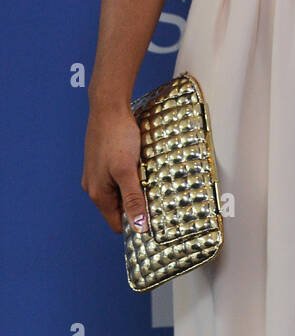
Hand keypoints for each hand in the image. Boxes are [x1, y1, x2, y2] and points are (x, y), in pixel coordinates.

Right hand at [81, 102, 147, 234]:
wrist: (108, 106)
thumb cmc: (117, 137)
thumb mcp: (127, 171)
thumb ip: (133, 199)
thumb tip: (140, 228)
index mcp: (98, 194)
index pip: (117, 223)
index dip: (135, 223)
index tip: (156, 220)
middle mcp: (94, 186)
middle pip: (119, 207)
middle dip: (137, 204)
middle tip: (159, 197)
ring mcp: (97, 172)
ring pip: (120, 190)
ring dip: (135, 188)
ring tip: (151, 179)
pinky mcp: (103, 160)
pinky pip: (119, 176)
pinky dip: (131, 175)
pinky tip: (142, 166)